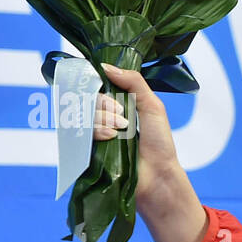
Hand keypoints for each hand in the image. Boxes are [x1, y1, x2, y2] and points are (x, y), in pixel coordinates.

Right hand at [91, 64, 181, 205]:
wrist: (158, 174)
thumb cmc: (159, 142)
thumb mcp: (152, 106)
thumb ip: (134, 83)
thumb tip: (106, 67)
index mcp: (119, 104)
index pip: (98, 85)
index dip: (97, 82)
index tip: (101, 81)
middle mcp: (105, 116)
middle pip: (88, 98)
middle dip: (103, 103)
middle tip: (121, 114)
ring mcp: (96, 132)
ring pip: (84, 114)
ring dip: (102, 118)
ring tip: (120, 128)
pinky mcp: (90, 148)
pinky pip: (82, 132)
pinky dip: (96, 131)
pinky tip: (110, 136)